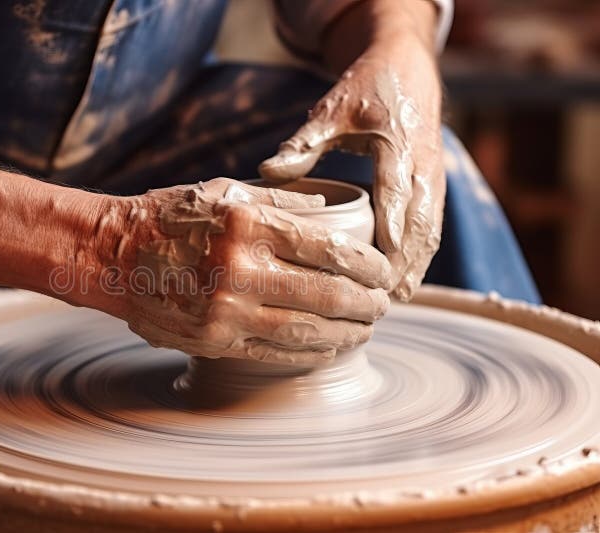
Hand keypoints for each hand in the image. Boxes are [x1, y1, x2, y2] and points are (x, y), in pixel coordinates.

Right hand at [93, 178, 390, 364]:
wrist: (113, 257)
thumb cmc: (169, 218)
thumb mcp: (223, 191)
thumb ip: (279, 200)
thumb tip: (329, 212)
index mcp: (249, 225)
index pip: (330, 249)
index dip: (367, 265)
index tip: (383, 272)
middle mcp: (240, 270)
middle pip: (327, 295)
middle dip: (367, 303)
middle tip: (383, 304)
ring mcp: (226, 311)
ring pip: (307, 330)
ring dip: (346, 333)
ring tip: (366, 329)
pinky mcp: (214, 341)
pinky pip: (276, 351)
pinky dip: (311, 352)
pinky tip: (331, 347)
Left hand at [259, 36, 445, 300]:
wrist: (408, 64)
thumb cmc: (366, 87)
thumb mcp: (332, 109)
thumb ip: (304, 143)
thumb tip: (267, 171)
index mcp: (397, 142)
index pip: (396, 192)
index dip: (392, 229)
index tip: (383, 264)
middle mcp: (423, 161)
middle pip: (421, 219)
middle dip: (408, 260)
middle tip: (389, 297)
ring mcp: (434, 172)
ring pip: (432, 225)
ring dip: (419, 261)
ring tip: (399, 297)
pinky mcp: (436, 180)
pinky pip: (433, 221)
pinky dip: (423, 250)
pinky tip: (408, 276)